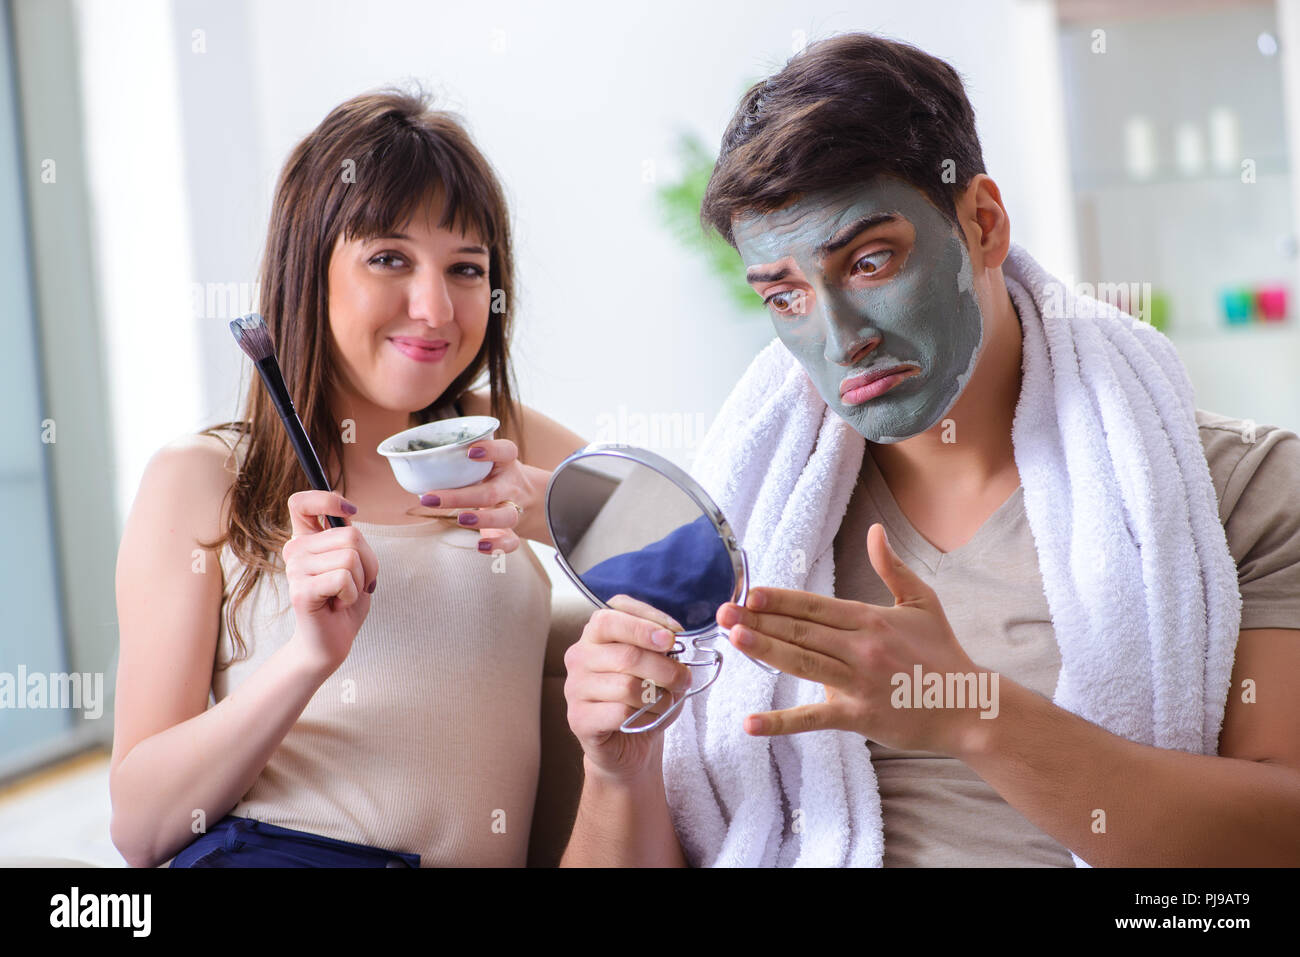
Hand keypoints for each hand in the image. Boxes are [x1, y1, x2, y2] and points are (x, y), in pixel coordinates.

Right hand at [283, 490, 378, 677]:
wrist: (331, 642)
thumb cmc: (344, 602)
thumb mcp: (353, 563)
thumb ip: (348, 539)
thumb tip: (348, 514)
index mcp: (306, 540)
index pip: (302, 502)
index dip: (327, 499)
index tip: (350, 512)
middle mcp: (295, 550)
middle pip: (351, 535)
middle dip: (369, 562)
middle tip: (356, 584)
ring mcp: (295, 570)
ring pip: (351, 557)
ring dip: (360, 581)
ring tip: (344, 595)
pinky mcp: (301, 590)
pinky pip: (344, 578)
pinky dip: (352, 594)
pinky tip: (338, 605)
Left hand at [417, 438, 543, 554]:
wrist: (526, 496)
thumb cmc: (492, 475)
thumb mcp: (486, 462)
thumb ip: (461, 461)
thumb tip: (415, 462)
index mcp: (505, 464)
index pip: (506, 452)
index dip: (491, 450)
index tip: (470, 452)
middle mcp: (510, 486)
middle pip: (491, 492)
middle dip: (459, 497)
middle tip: (431, 499)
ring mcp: (514, 508)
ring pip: (505, 516)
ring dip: (483, 519)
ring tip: (461, 520)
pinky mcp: (512, 530)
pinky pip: (512, 541)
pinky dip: (498, 545)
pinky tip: (480, 546)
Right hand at [564, 594, 693, 780]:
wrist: (629, 743)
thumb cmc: (644, 697)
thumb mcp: (659, 665)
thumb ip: (662, 648)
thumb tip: (672, 637)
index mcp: (596, 634)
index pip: (612, 614)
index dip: (646, 623)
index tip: (673, 637)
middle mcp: (579, 656)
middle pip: (627, 655)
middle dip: (665, 669)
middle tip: (683, 679)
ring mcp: (575, 687)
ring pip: (627, 687)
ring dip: (658, 698)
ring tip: (665, 703)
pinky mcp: (578, 719)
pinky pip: (621, 714)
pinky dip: (645, 718)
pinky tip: (648, 720)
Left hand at [716, 523, 993, 757]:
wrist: (969, 707)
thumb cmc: (942, 654)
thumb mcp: (922, 602)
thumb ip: (892, 567)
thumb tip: (874, 531)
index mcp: (870, 619)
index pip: (815, 606)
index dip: (781, 599)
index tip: (750, 593)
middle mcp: (861, 647)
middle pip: (802, 630)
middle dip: (760, 619)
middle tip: (722, 611)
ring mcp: (859, 682)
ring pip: (803, 662)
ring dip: (766, 650)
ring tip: (733, 637)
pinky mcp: (859, 717)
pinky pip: (814, 717)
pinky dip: (780, 722)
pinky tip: (749, 723)